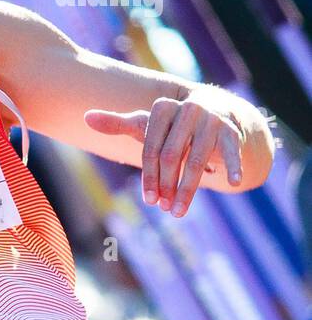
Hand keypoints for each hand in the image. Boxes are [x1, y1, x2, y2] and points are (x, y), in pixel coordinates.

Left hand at [85, 93, 243, 217]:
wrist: (215, 113)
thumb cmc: (172, 127)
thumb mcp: (146, 125)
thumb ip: (118, 124)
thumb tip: (86, 117)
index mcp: (162, 108)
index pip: (151, 148)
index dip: (148, 176)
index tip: (149, 200)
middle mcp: (187, 109)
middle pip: (171, 156)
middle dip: (167, 186)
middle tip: (164, 209)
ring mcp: (211, 119)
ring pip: (196, 160)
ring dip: (188, 189)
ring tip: (179, 212)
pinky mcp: (231, 130)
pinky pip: (231, 151)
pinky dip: (233, 166)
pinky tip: (233, 183)